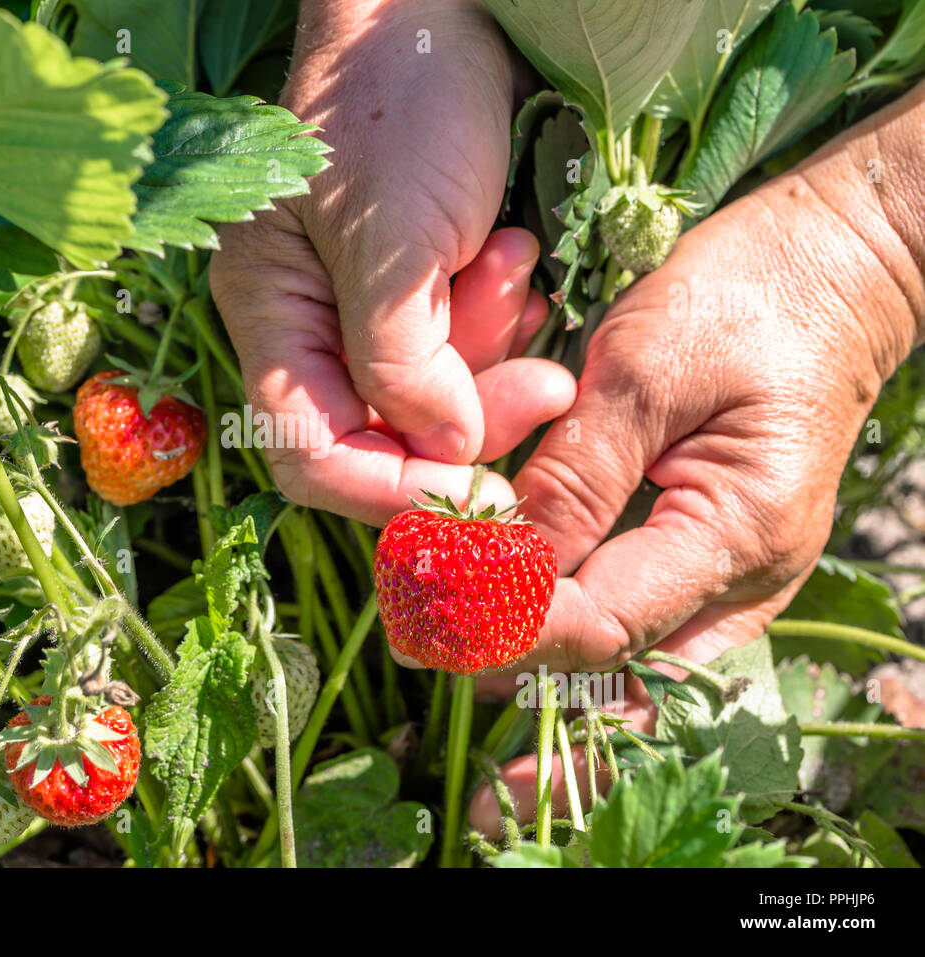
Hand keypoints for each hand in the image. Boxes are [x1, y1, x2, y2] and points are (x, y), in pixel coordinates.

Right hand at [210, 0, 575, 524]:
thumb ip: (404, 361)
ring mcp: (367, 315)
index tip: (481, 499)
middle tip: (546, 384)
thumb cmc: (398, 105)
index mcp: (271, 314)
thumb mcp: (395, 239)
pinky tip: (517, 257)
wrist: (440, 13)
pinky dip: (501, 323)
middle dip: (466, 419)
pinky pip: (466, 353)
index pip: (309, 453)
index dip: (387, 490)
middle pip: (379, 437)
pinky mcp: (423, 297)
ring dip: (491, 354)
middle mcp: (310, 329)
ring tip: (516, 266)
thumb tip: (448, 451)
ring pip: (432, 400)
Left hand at [467, 84, 924, 833]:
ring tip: (453, 635)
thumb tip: (503, 563)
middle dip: (517, 655)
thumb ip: (576, 473)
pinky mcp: (714, 554)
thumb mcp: (643, 369)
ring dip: (543, 653)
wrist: (832, 267)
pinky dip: (575, 622)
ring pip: (629, 656)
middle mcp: (746, 579)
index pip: (604, 624)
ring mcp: (736, 575)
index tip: (429, 607)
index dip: (510, 626)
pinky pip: (643, 619)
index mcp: (739, 532)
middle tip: (425, 636)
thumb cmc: (743, 297)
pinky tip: (516, 617)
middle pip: (615, 661)